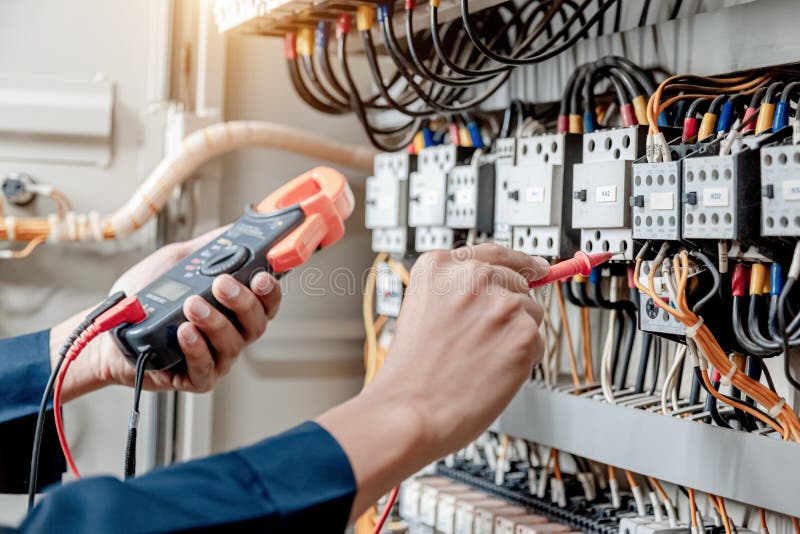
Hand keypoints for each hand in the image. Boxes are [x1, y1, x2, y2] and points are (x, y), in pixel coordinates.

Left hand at [51, 228, 281, 401]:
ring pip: (232, 345)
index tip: (260, 276)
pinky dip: (197, 349)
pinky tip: (185, 332)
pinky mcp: (195, 378)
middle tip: (221, 284)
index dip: (269, 290)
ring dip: (215, 322)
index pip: (266, 301)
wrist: (107, 327)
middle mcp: (232, 334)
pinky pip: (205, 369)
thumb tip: (237, 228)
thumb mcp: (178, 261)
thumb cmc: (145, 297)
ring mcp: (216, 358)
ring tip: (191, 304)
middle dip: (243, 302)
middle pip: (256, 324)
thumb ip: (208, 248)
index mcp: (235, 308)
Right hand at [316, 244, 548, 519]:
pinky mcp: (524, 334)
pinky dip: (522, 360)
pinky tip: (491, 371)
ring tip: (480, 358)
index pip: (494, 252)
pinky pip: (537, 343)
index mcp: (440, 266)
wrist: (409, 410)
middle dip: (509, 309)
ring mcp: (501, 304)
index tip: (536, 266)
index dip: (519, 262)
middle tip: (486, 339)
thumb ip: (457, 291)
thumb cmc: (411, 372)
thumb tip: (501, 288)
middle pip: (518, 282)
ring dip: (516, 334)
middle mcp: (473, 276)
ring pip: (532, 313)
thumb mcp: (422, 310)